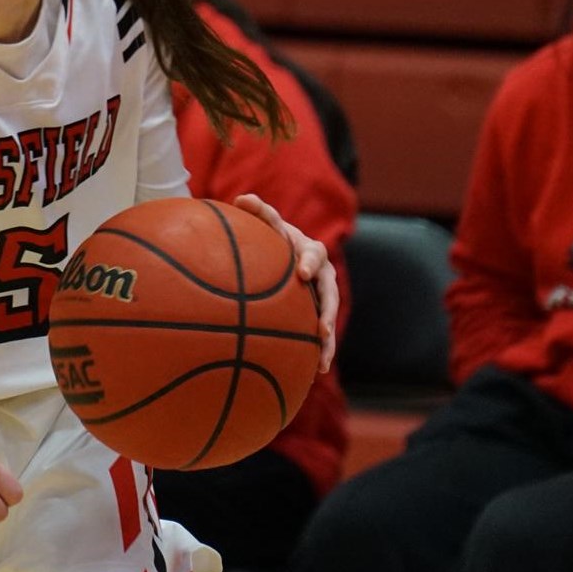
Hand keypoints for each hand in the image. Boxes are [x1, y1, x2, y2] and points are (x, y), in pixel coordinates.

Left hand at [233, 193, 339, 375]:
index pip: (312, 254)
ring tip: (323, 358)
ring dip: (327, 337)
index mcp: (309, 250)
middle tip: (321, 327)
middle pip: (329, 291)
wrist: (285, 254)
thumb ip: (259, 213)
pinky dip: (321, 351)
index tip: (302, 273)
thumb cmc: (272, 238)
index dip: (309, 262)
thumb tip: (243, 197)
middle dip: (326, 309)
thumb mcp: (266, 225)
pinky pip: (322, 334)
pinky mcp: (318, 313)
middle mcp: (322, 273)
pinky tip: (317, 373)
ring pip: (329, 316)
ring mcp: (322, 295)